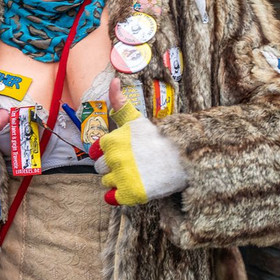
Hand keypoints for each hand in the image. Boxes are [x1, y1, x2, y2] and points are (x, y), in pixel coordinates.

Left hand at [89, 79, 186, 205]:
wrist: (183, 158)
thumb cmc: (158, 138)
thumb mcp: (136, 118)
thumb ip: (119, 102)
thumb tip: (113, 81)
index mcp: (110, 142)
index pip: (96, 154)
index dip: (108, 154)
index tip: (123, 153)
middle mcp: (113, 159)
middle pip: (100, 169)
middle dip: (112, 167)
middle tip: (132, 164)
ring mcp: (121, 177)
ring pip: (106, 182)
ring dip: (117, 180)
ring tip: (136, 174)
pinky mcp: (130, 193)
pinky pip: (111, 198)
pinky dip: (117, 196)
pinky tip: (130, 188)